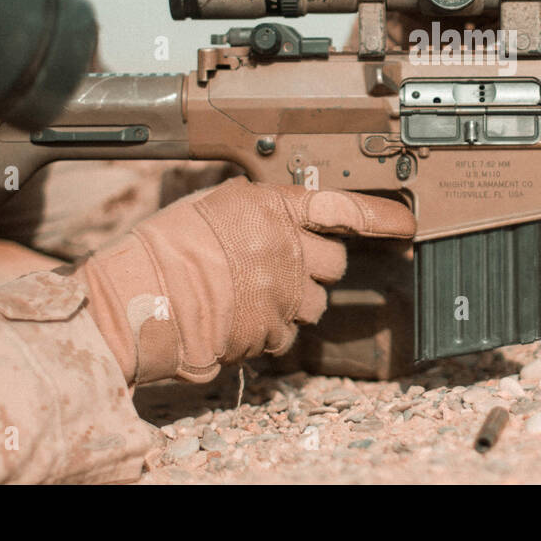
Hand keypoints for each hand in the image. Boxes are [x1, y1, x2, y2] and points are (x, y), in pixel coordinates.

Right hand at [79, 177, 416, 385]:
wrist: (134, 301)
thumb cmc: (161, 249)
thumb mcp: (213, 206)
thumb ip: (259, 212)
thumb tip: (286, 221)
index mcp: (270, 207)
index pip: (342, 207)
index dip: (380, 216)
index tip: (406, 223)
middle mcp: (284, 247)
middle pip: (335, 261)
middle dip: (317, 265)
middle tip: (282, 266)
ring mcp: (281, 292)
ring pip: (316, 302)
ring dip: (296, 300)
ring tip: (252, 294)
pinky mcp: (271, 331)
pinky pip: (289, 334)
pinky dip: (272, 330)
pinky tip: (239, 318)